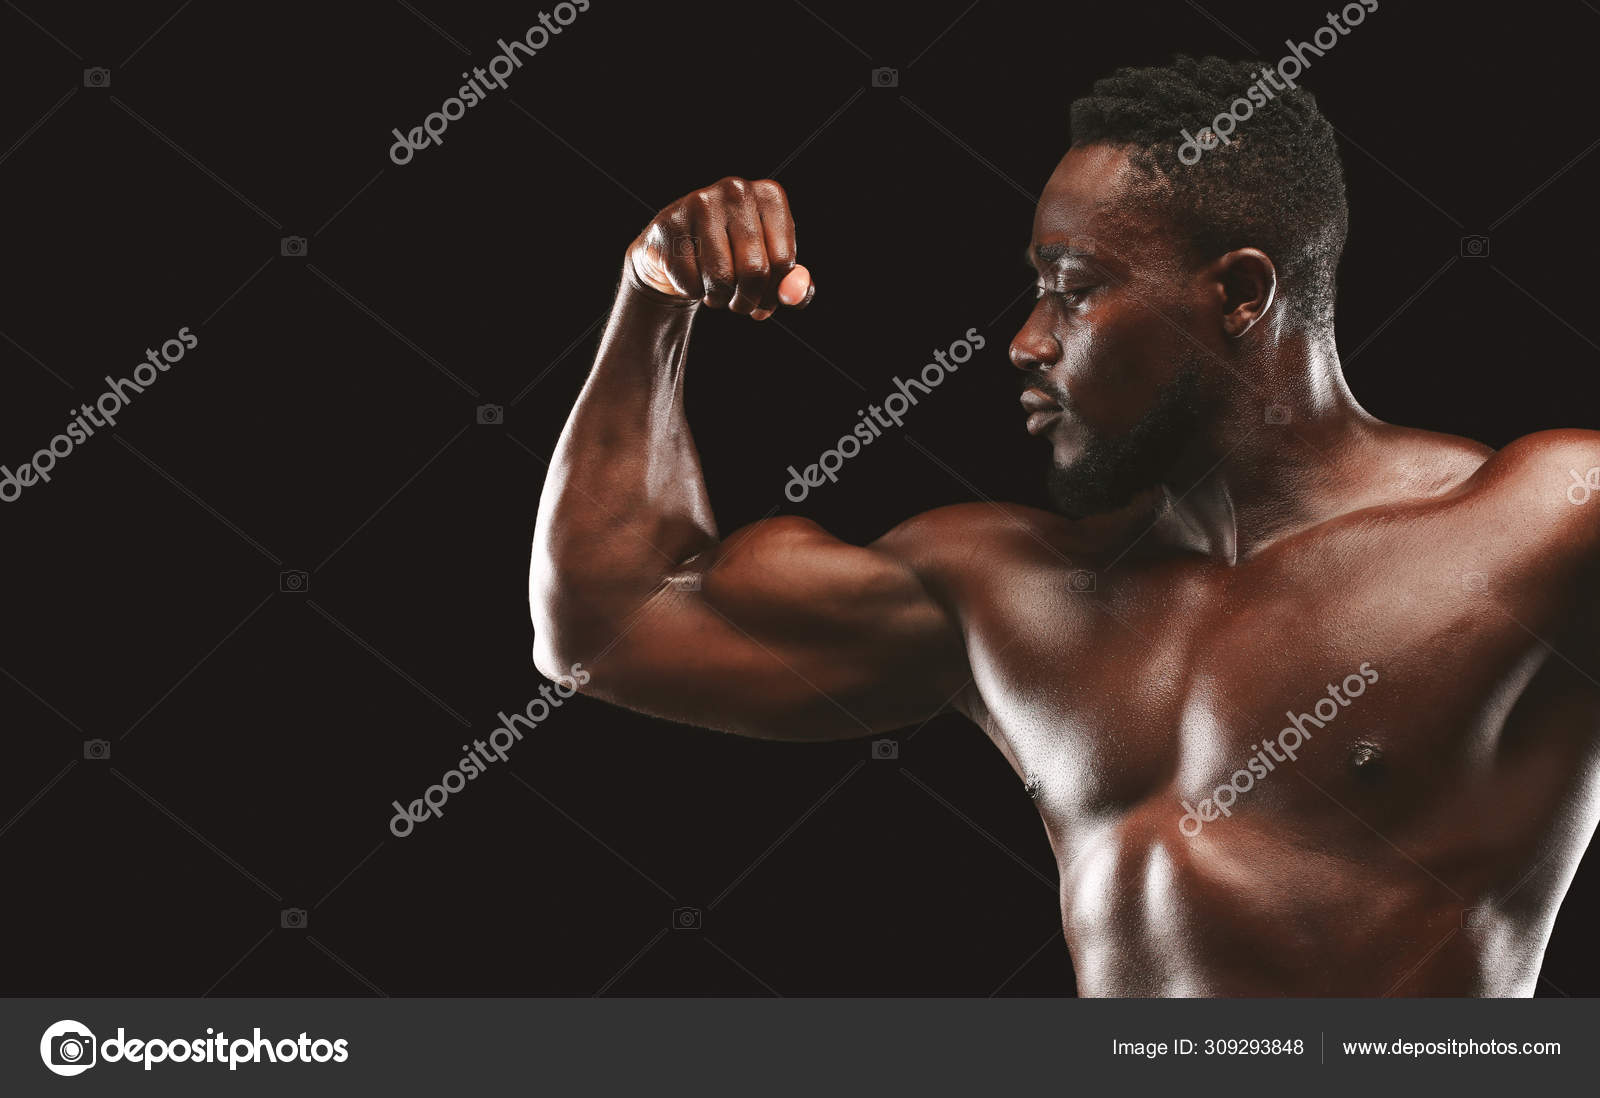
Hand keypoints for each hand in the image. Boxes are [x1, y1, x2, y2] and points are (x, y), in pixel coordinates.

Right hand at [627, 176, 813, 318]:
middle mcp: (736, 189)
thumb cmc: (735, 261)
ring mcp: (699, 202)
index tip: (764, 295)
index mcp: (770, 195)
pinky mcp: (669, 224)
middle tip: (740, 304)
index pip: (783, 262)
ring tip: (716, 292)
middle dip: (748, 300)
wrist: (678, 253)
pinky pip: (690, 282)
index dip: (774, 292)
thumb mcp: (774, 273)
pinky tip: (692, 278)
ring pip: (721, 279)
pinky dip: (693, 293)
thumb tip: (793, 294)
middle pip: (754, 270)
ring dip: (720, 300)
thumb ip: (796, 287)